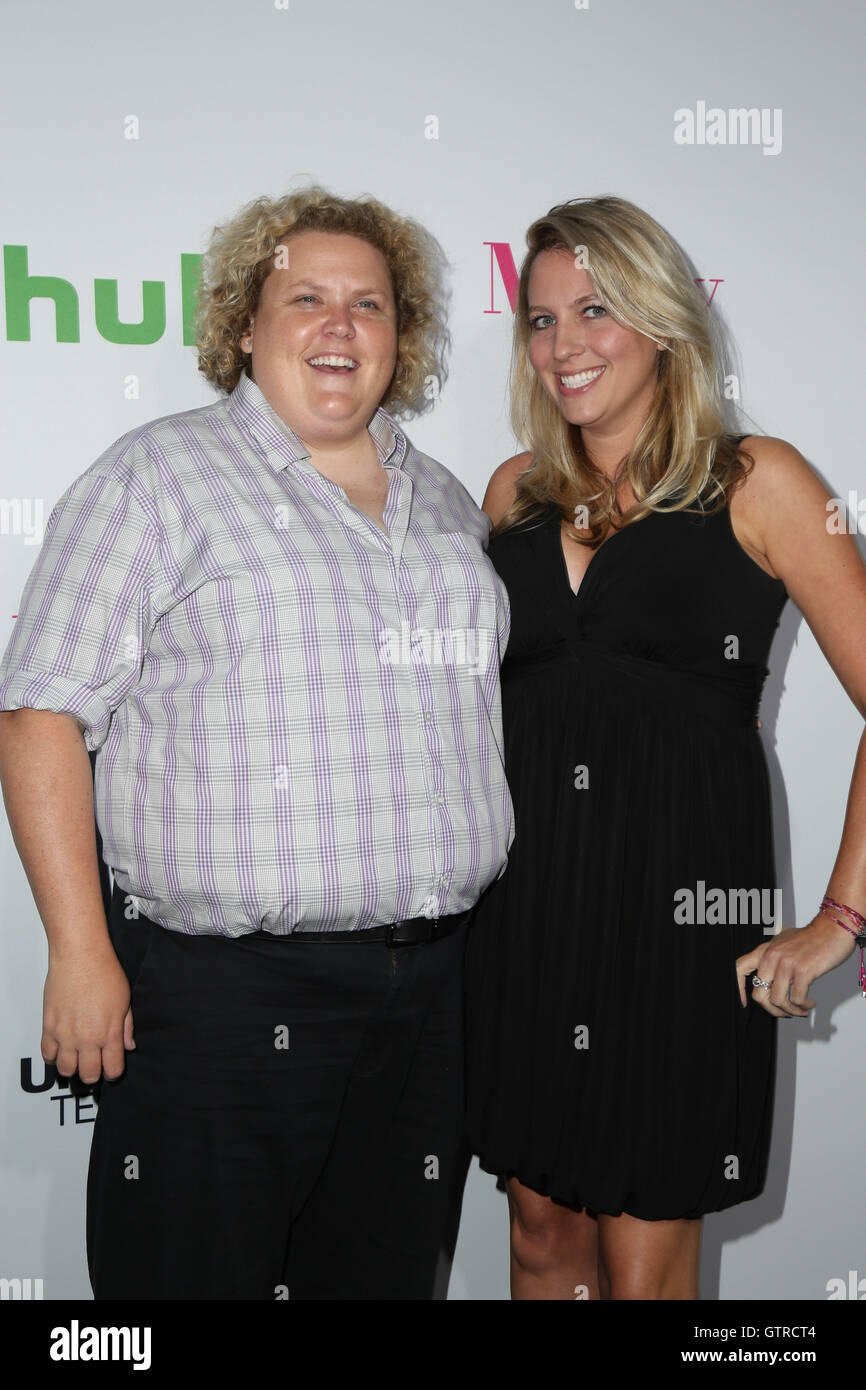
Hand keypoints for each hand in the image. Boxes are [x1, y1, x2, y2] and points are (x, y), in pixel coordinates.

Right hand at [41, 946, 135, 1084]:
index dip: (113, 1072)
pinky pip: (47, 1054)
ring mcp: (66, 1034)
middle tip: (94, 1066)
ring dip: (72, 1068)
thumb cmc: (104, 972)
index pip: (113, 1069)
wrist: (80, 955)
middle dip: (93, 1075)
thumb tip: (128, 1046)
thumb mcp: (125, 1000)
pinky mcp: (49, 1026)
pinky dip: (53, 1057)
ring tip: (77, 1058)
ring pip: (66, 1070)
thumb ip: (126, 1027)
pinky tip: (61, 1050)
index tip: (112, 1068)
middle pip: (89, 1075)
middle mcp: (87, 1037)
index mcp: (110, 1032)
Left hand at [736, 915, 856, 1016]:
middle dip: (772, 1010)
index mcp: (764, 951)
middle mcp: (772, 957)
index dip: (738, 989)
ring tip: (800, 1009)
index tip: (745, 1002)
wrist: (832, 929)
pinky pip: (797, 999)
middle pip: (759, 995)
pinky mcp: (803, 971)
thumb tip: (768, 975)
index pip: (739, 969)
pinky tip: (809, 1002)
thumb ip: (773, 956)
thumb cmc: (811, 936)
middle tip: (784, 1012)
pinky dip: (803, 1006)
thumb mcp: (783, 941)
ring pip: (778, 1001)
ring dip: (791, 1011)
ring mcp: (786, 964)